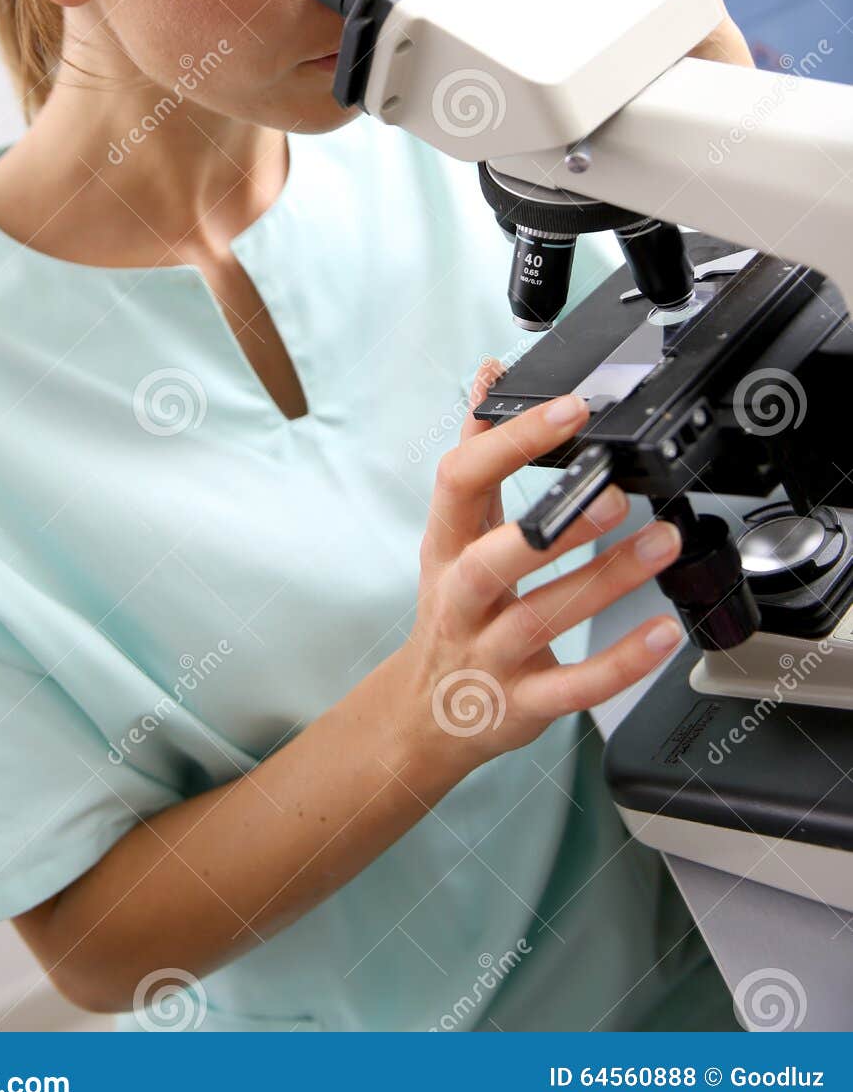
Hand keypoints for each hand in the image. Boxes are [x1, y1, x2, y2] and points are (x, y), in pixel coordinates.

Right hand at [398, 360, 685, 776]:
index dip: (509, 441)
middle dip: (552, 527)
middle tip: (614, 492)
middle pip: (491, 562)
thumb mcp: (454, 531)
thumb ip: (480, 454)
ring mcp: (490, 654)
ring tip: (662, 542)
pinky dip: (620, 662)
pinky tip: (663, 631)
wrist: (427, 714)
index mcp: (444, 546)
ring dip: (605, 580)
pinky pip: (574, 686)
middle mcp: (460, 600)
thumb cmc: (452, 610)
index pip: (460, 481)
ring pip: (543, 618)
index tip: (568, 409)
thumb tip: (489, 376)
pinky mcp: (523, 703)